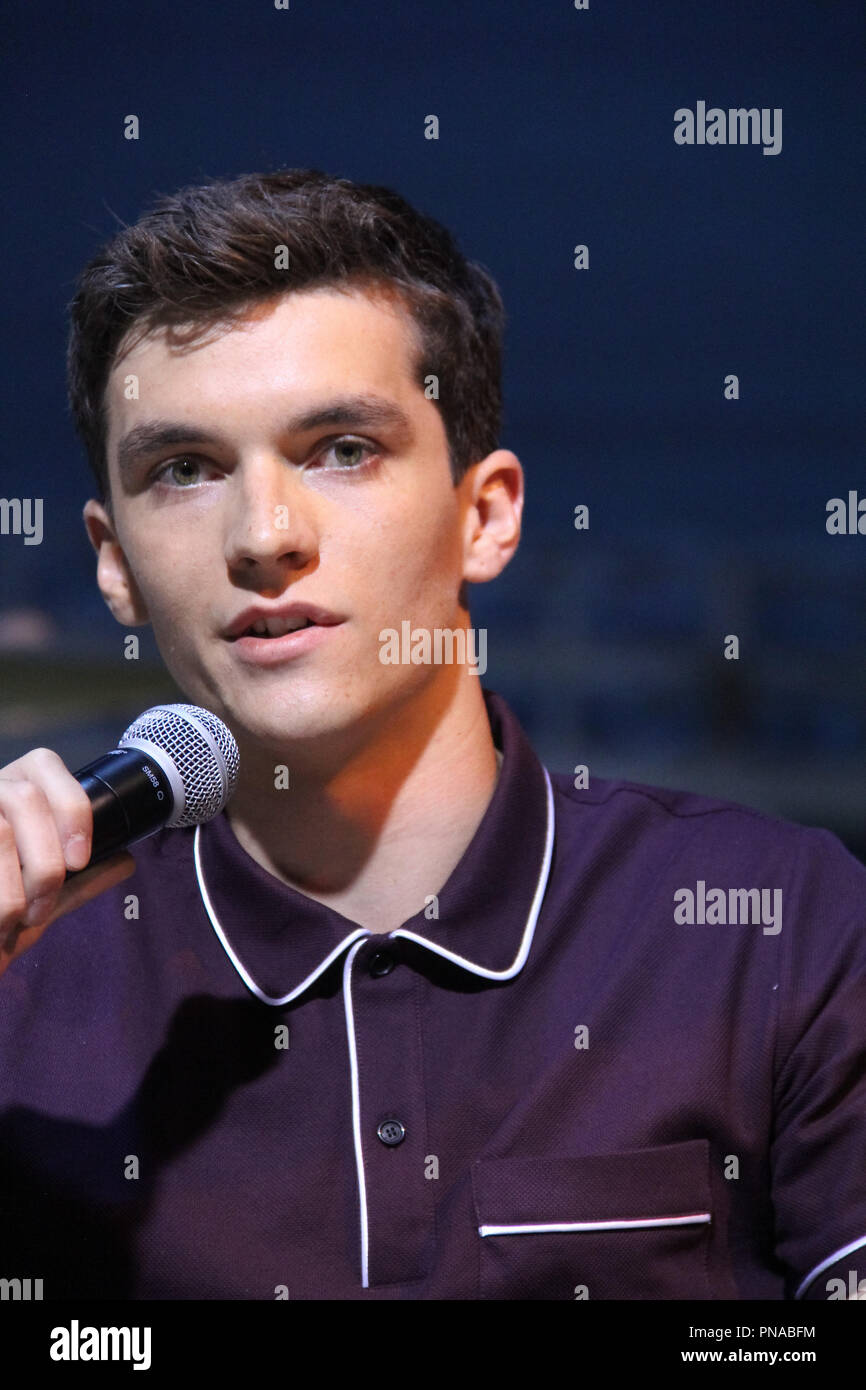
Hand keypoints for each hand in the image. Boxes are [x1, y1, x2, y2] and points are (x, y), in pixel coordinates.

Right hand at [0, 747, 135, 976]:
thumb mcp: (39, 905)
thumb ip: (79, 883)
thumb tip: (125, 860)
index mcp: (8, 794)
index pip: (43, 763)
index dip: (70, 805)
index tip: (79, 860)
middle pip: (25, 795)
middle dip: (45, 858)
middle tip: (45, 903)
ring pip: (0, 828)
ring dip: (17, 883)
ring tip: (16, 919)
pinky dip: (0, 896)